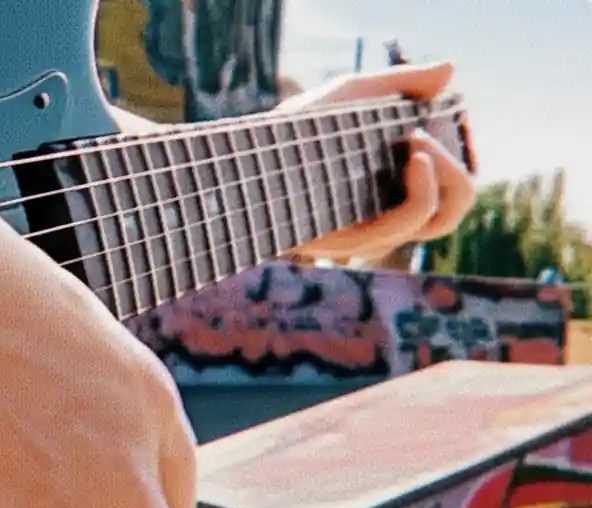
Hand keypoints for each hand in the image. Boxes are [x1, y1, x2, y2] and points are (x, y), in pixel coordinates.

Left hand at [279, 62, 476, 260]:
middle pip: (452, 212)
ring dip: (443, 175)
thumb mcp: (350, 94)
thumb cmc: (293, 130)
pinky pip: (402, 227)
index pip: (451, 189)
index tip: (436, 122)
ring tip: (417, 141)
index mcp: (394, 189)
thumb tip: (451, 69)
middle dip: (458, 171)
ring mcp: (368, 234)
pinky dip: (422, 192)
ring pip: (437, 221)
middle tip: (424, 136)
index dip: (460, 160)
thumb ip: (399, 83)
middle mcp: (385, 217)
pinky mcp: (346, 243)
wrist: (242, 160)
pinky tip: (414, 157)